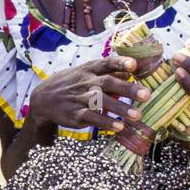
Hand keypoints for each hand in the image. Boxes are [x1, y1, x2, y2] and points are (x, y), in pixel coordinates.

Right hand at [26, 56, 149, 131]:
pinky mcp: (75, 114)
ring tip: (138, 116)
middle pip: (108, 83)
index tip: (134, 65)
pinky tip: (119, 127)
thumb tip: (131, 72)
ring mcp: (80, 98)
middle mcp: (86, 82)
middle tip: (146, 95)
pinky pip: (92, 118)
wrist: (43, 99)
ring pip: (101, 102)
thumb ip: (108, 72)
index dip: (120, 63)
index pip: (106, 63)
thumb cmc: (71, 84)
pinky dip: (106, 122)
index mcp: (90, 69)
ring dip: (120, 109)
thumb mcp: (86, 72)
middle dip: (128, 89)